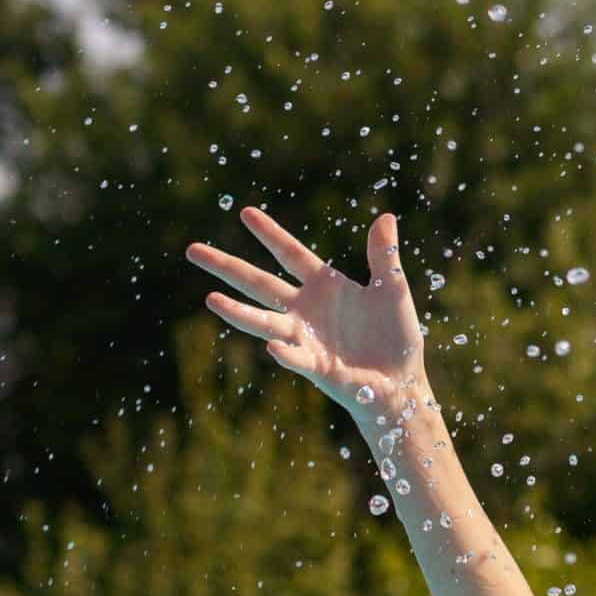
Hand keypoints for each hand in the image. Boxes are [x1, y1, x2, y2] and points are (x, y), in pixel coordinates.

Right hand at [187, 207, 425, 424]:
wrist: (403, 382)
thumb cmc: (396, 337)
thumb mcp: (392, 289)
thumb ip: (383, 256)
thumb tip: (385, 217)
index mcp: (324, 286)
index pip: (290, 254)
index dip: (270, 234)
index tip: (245, 212)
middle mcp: (306, 310)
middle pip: (260, 283)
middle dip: (227, 267)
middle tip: (192, 250)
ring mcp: (307, 339)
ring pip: (265, 322)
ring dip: (239, 313)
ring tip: (210, 300)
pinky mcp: (318, 367)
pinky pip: (298, 358)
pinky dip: (286, 353)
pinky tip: (272, 345)